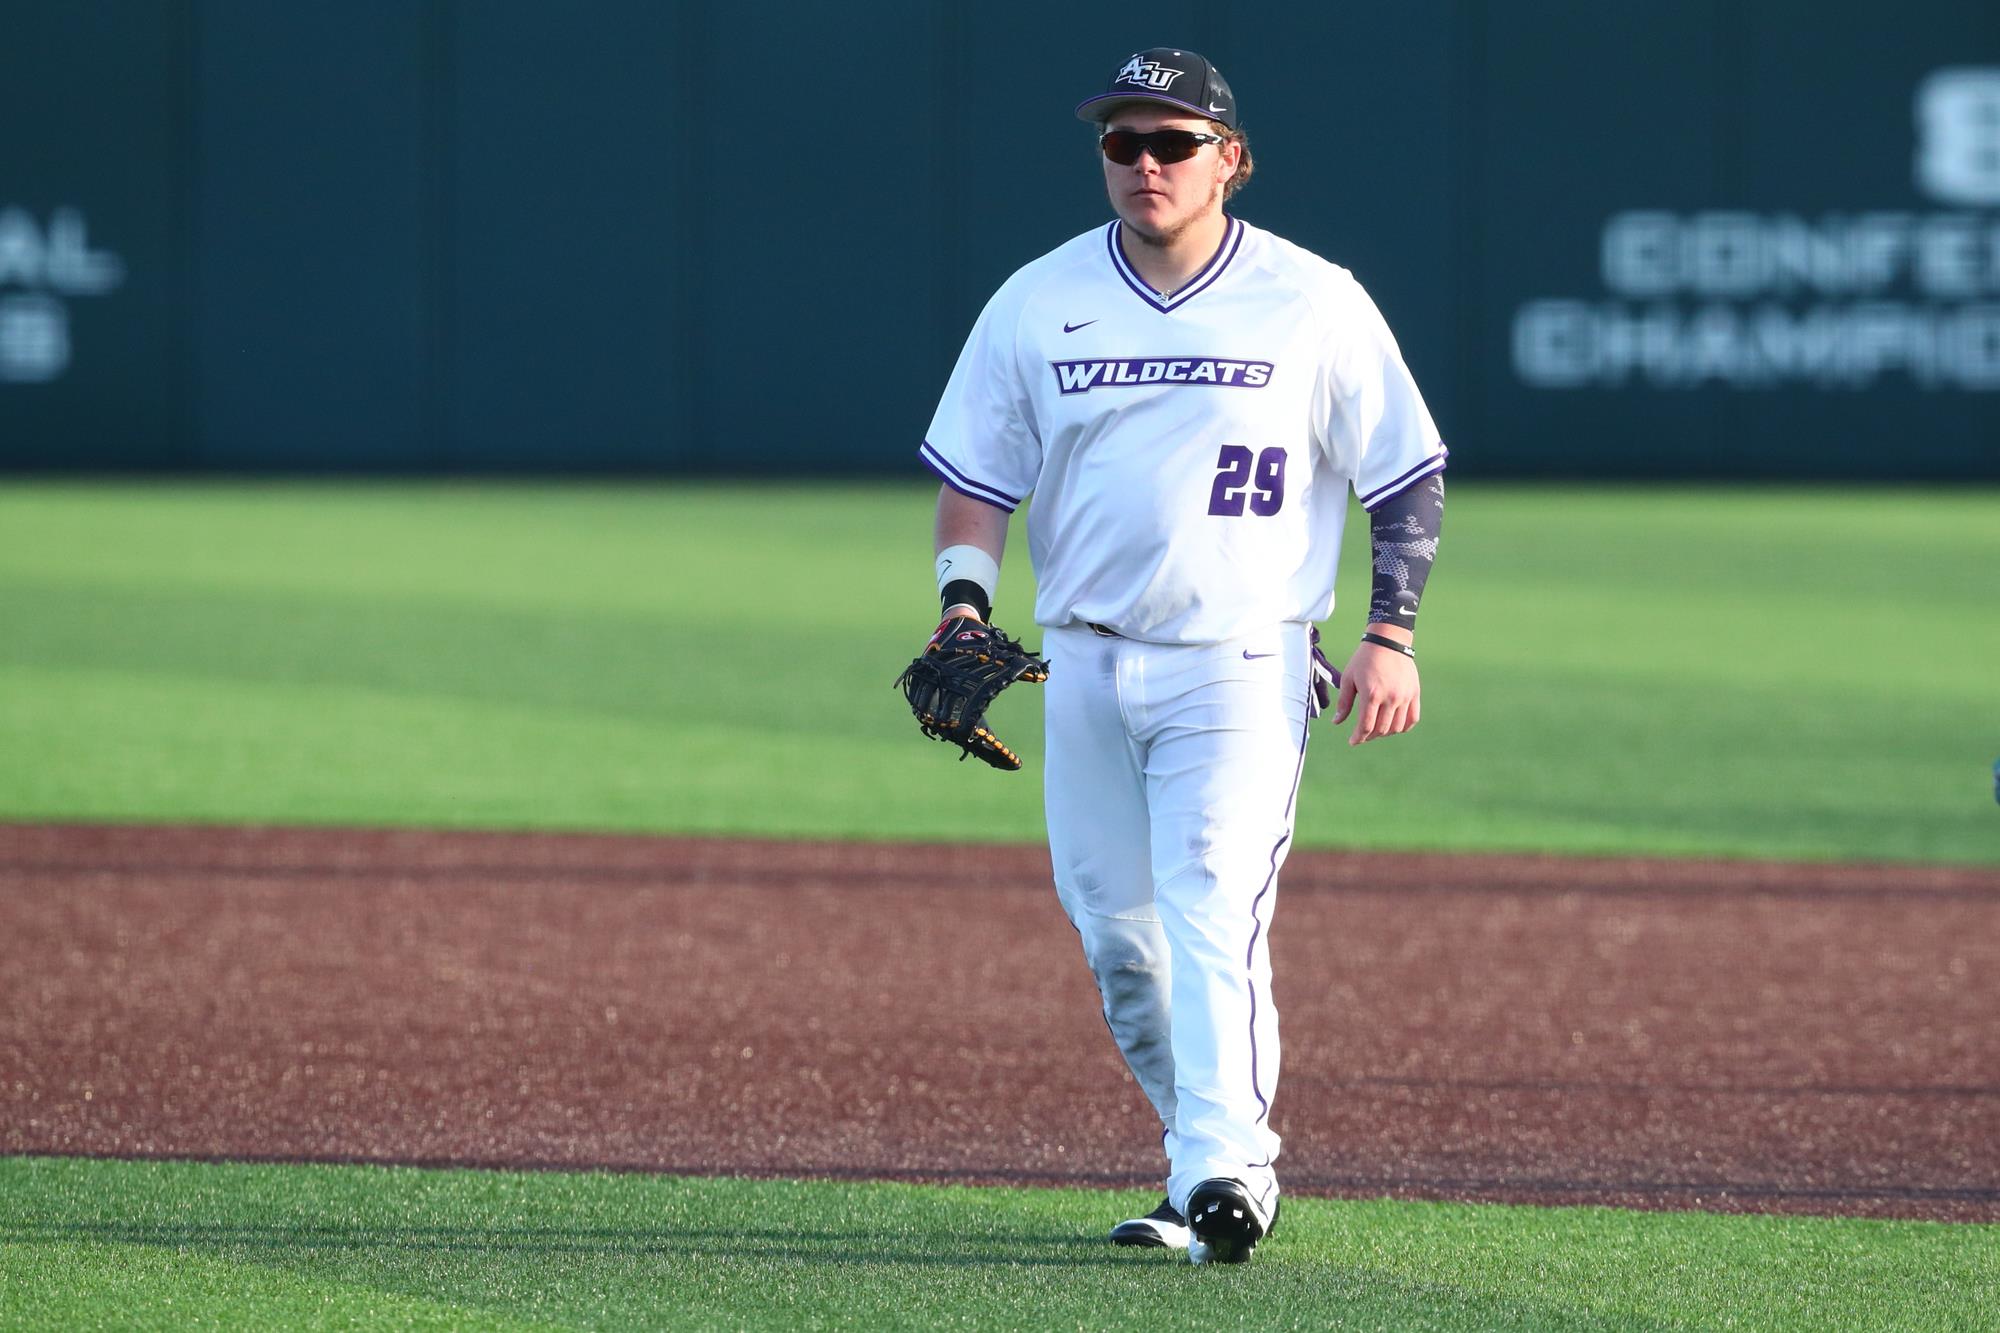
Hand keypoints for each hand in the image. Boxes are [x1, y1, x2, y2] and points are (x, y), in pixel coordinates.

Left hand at [1331, 627, 1419, 745]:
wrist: (1388, 641)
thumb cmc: (1364, 659)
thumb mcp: (1348, 678)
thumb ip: (1344, 702)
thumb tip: (1337, 722)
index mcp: (1371, 694)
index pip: (1366, 726)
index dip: (1358, 738)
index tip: (1353, 742)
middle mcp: (1390, 698)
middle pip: (1381, 729)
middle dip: (1370, 736)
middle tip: (1363, 735)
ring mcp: (1405, 696)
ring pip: (1397, 727)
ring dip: (1385, 733)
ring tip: (1377, 730)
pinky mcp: (1414, 693)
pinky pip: (1412, 719)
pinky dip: (1403, 727)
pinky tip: (1394, 726)